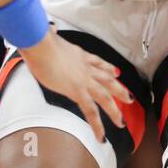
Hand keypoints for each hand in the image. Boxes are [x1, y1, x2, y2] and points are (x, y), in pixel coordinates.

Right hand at [18, 26, 133, 142]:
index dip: (109, 68)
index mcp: (79, 54)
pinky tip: (101, 136)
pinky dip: (97, 125)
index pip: (98, 62)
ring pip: (105, 97)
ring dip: (114, 111)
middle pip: (108, 80)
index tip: (117, 72)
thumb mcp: (49, 38)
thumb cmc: (39, 41)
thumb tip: (47, 30)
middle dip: (119, 90)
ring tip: (120, 123)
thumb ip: (51, 36)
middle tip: (129, 99)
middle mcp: (86, 67)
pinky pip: (91, 111)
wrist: (41, 45)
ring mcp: (84, 79)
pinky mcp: (77, 91)